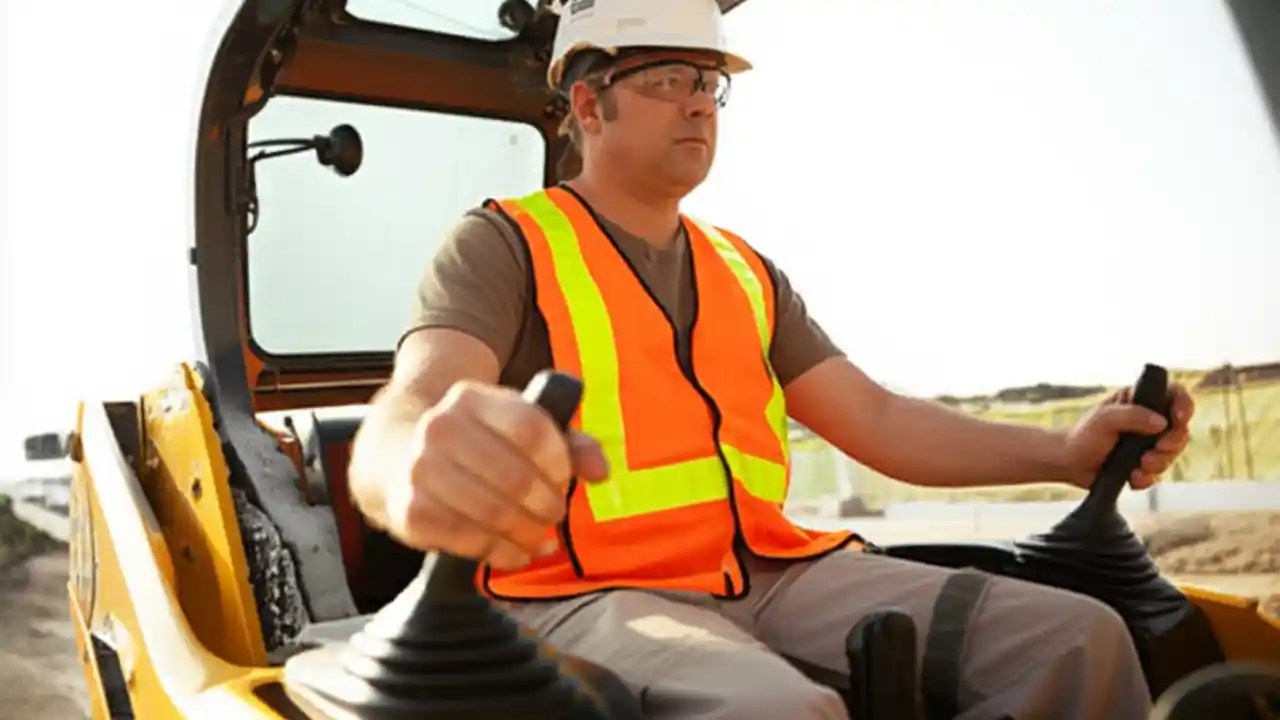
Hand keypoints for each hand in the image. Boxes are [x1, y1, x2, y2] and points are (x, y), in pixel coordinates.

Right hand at [386, 380, 608, 570]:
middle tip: (554, 515)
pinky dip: (501, 553)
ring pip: (494, 514)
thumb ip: (569, 444)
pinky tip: (514, 552)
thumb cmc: (477, 443)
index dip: (558, 462)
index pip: (532, 429)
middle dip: (547, 505)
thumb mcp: (520, 426)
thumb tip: (600, 472)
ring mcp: (421, 471)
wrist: (398, 455)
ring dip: (527, 534)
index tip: (563, 479)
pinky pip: (469, 541)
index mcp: (472, 398)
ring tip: (540, 539)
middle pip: (515, 477)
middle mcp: (440, 428)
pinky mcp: (411, 512)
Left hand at [1063, 382, 1194, 490]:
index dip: (1184, 405)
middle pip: (1180, 430)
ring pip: (1171, 455)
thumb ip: (1133, 416)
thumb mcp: (1105, 418)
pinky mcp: (1144, 466)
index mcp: (1141, 402)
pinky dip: (1146, 478)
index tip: (1178, 418)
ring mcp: (1148, 445)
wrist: (1069, 462)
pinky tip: (1132, 477)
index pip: (1175, 396)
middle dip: (1172, 443)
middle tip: (1156, 449)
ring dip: (1158, 463)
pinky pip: (1157, 475)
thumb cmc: (1083, 435)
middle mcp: (1149, 422)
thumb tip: (1161, 423)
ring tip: (1138, 466)